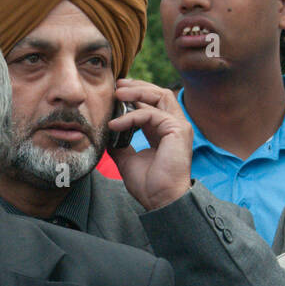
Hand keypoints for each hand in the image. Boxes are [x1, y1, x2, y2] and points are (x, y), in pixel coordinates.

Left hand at [106, 78, 194, 210]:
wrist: (160, 200)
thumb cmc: (148, 185)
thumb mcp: (127, 159)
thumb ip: (120, 143)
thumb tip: (106, 133)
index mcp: (163, 131)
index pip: (151, 104)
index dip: (134, 95)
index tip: (115, 93)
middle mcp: (174, 125)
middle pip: (158, 94)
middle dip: (136, 87)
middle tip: (116, 85)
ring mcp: (179, 126)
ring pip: (159, 96)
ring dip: (137, 92)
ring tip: (116, 94)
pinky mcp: (177, 130)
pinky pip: (151, 114)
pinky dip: (131, 117)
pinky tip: (115, 124)